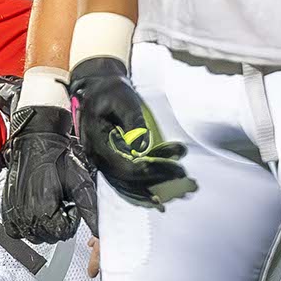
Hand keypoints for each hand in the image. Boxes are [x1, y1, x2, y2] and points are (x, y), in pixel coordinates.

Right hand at [0, 101, 92, 243]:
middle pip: (49, 237)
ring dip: (43, 225)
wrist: (36, 142)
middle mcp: (26, 216)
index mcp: (43, 212)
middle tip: (59, 202)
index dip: (71, 219)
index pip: (63, 233)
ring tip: (47, 205)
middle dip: (58, 223)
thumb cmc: (56, 158)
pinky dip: (25, 225)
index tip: (70, 203)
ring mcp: (14, 214)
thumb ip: (89, 210)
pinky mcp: (6, 209)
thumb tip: (100, 229)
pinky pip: (15, 231)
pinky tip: (33, 210)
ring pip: (33, 235)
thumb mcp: (79, 183)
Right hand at [70, 56, 195, 206]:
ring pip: (127, 185)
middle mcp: (98, 156)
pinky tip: (164, 190)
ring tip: (180, 187)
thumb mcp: (124, 100)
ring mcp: (104, 161)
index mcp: (96, 141)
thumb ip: (133, 121)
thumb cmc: (112, 92)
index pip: (124, 166)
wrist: (99, 90)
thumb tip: (142, 147)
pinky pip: (128, 181)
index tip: (175, 168)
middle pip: (127, 180)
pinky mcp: (112, 161)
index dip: (151, 170)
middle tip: (183, 174)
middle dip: (157, 180)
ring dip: (154, 187)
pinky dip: (146, 186)